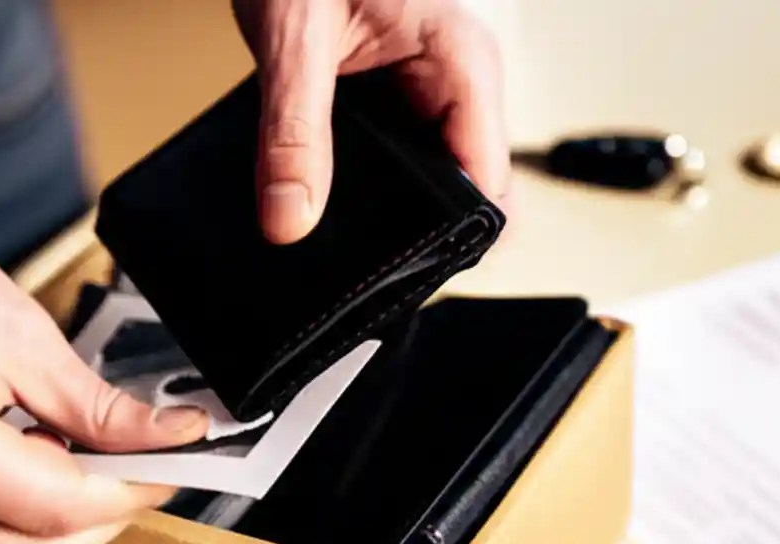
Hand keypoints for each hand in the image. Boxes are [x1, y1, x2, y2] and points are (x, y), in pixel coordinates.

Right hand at [0, 174, 207, 543]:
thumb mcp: (12, 326)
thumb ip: (94, 403)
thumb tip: (163, 436)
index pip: (67, 508)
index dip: (135, 489)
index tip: (173, 464)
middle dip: (103, 516)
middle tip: (136, 466)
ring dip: (49, 526)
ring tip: (70, 460)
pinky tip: (12, 478)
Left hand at [233, 0, 509, 243]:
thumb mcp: (295, 41)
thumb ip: (292, 133)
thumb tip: (290, 218)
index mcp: (461, 57)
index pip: (489, 179)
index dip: (453, 234)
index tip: (404, 267)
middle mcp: (455, 79)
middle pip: (465, 189)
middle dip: (419, 230)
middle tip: (359, 256)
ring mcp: (427, 91)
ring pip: (431, 179)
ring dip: (390, 208)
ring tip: (338, 227)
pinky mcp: (395, 99)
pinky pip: (398, 160)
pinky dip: (366, 186)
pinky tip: (329, 197)